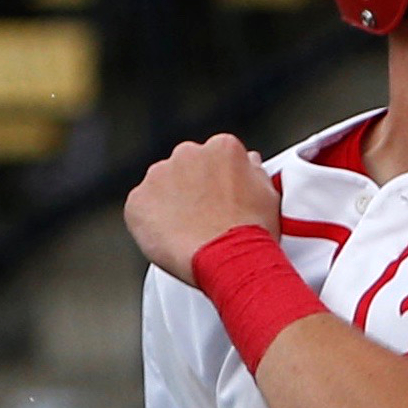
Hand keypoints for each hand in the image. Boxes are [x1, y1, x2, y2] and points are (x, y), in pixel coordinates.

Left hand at [124, 135, 279, 285]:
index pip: (216, 157)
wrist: (228, 260)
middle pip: (186, 166)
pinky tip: (172, 238)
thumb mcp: (269, 194)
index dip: (220, 181)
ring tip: (189, 231)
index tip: (223, 199)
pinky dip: (152, 222)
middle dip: (192, 187)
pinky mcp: (137, 200)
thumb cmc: (252, 231)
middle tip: (205, 216)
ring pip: (162, 186)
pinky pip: (142, 208)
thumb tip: (248, 162)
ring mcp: (158, 176)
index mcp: (222, 148)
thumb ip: (254, 171)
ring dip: (171, 203)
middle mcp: (187, 153)